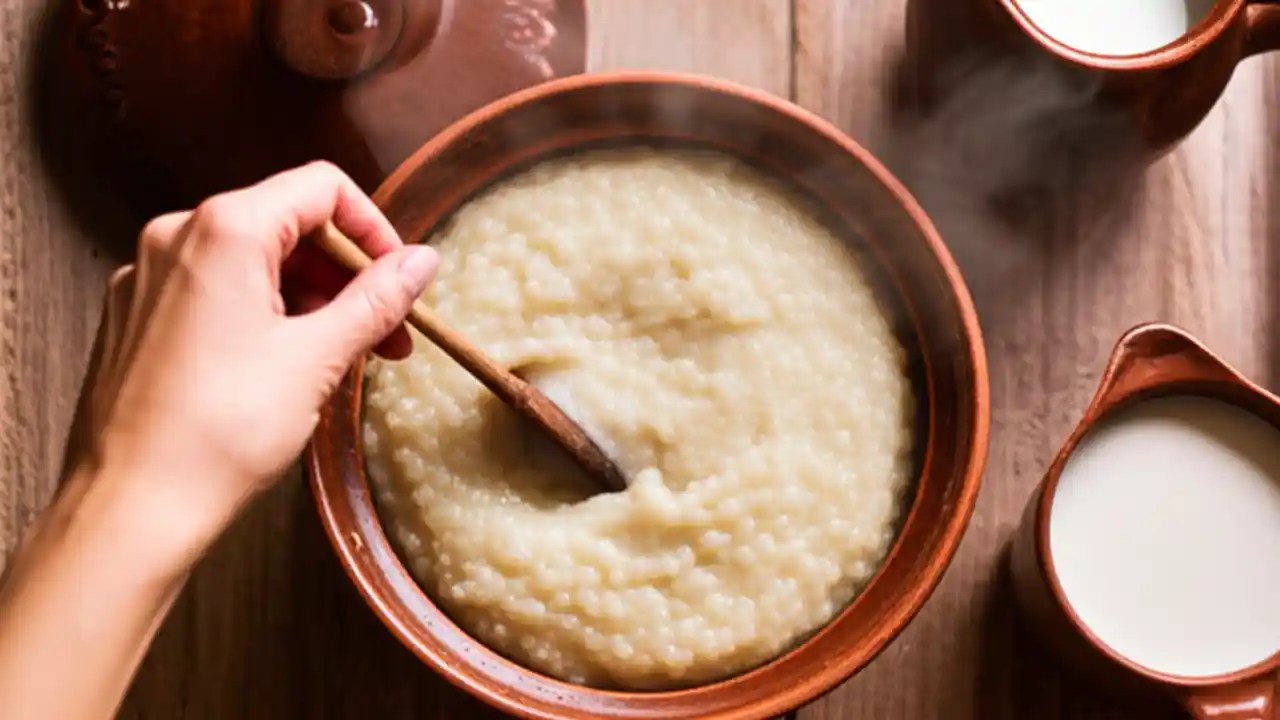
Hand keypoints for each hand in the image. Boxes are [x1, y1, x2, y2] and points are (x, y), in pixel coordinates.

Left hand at [72, 161, 438, 556]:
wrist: (129, 509)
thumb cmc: (219, 433)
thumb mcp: (318, 359)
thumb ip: (375, 299)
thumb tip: (422, 260)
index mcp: (223, 229)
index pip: (321, 188)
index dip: (374, 229)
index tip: (400, 282)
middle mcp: (176, 236)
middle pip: (287, 224)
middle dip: (347, 275)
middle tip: (388, 335)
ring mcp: (148, 278)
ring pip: (253, 263)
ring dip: (311, 300)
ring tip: (344, 362)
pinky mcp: (136, 319)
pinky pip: (216, 294)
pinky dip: (264, 318)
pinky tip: (287, 372)